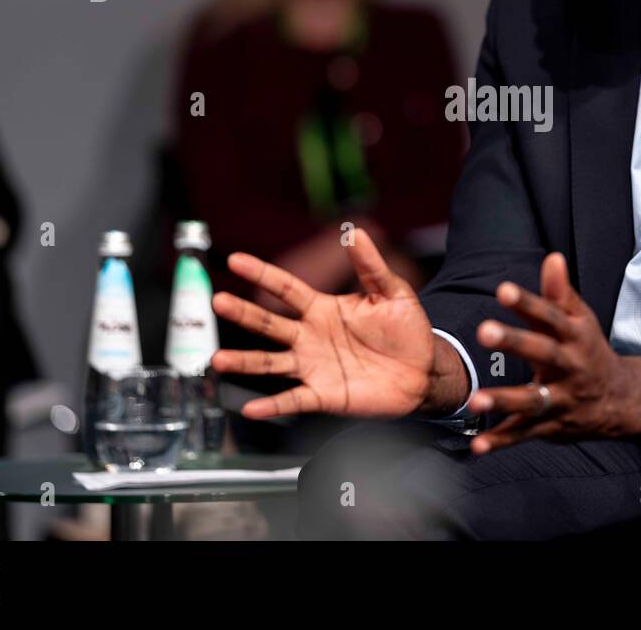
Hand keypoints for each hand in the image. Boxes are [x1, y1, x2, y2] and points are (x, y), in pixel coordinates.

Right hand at [211, 227, 466, 419]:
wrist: (423, 372)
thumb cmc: (406, 330)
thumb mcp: (392, 292)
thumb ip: (371, 266)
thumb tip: (356, 232)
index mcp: (323, 309)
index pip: (286, 288)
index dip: (262, 273)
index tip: (235, 260)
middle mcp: (310, 337)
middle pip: (269, 324)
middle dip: (243, 313)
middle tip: (217, 302)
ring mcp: (313, 367)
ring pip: (271, 363)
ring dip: (244, 362)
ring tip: (217, 360)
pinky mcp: (323, 395)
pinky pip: (292, 400)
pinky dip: (271, 405)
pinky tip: (251, 408)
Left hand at [466, 252, 640, 453]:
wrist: (621, 401)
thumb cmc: (590, 351)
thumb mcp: (581, 321)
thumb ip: (560, 293)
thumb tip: (552, 257)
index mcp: (575, 338)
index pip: (551, 316)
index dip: (528, 302)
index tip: (502, 289)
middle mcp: (570, 369)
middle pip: (542, 354)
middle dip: (515, 343)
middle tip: (484, 331)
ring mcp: (561, 400)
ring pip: (531, 401)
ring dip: (504, 400)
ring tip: (476, 398)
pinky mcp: (550, 427)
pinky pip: (524, 435)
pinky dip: (501, 442)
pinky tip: (477, 446)